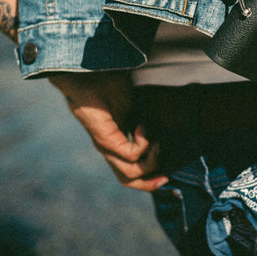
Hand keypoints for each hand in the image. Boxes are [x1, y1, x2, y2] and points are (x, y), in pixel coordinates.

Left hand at [49, 72, 168, 191]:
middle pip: (127, 180)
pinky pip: (129, 154)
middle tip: (167, 174)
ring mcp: (105, 146)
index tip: (167, 173)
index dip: (149, 178)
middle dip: (150, 182)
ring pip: (128, 174)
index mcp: (117, 142)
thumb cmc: (110, 85)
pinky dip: (143, 144)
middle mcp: (109, 149)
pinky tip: (143, 126)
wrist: (89, 73)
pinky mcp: (105, 139)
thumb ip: (145, 122)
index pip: (130, 171)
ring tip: (156, 143)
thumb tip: (163, 131)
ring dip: (150, 162)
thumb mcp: (135, 106)